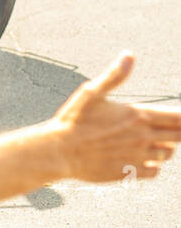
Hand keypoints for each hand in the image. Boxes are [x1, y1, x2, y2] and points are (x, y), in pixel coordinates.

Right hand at [50, 51, 180, 182]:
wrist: (59, 152)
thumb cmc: (73, 120)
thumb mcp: (90, 93)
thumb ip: (114, 76)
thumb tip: (129, 55)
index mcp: (138, 116)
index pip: (179, 118)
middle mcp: (143, 137)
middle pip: (179, 136)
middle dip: (179, 132)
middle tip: (172, 128)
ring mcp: (138, 157)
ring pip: (168, 154)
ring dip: (164, 147)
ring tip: (152, 140)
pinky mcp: (130, 172)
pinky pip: (154, 171)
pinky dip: (153, 165)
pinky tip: (142, 158)